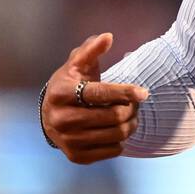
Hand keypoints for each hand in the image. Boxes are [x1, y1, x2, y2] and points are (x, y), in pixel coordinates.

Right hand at [41, 33, 148, 163]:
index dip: (125, 91)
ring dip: (131, 124)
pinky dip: (121, 140)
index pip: (100, 93)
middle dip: (132, 108)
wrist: (50, 116)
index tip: (144, 92)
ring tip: (132, 115)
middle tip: (137, 103)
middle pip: (112, 116)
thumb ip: (91, 49)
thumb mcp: (77, 64)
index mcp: (61, 93)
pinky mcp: (76, 156)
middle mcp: (61, 119)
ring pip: (116, 134)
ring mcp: (68, 140)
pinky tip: (117, 129)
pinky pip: (113, 150)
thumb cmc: (70, 84)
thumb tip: (108, 37)